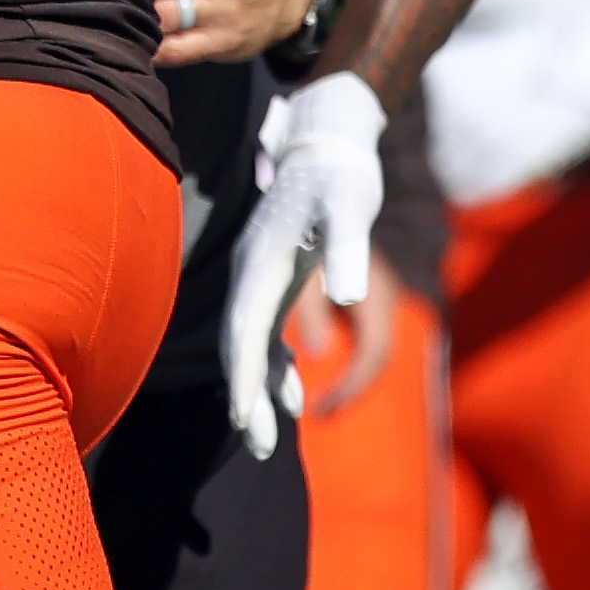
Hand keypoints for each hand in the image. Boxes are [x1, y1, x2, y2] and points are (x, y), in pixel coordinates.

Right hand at [223, 72, 384, 457]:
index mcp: (260, 264)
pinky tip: (291, 395)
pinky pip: (266, 332)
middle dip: (245, 398)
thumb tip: (345, 296)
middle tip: (259, 448)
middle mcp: (252, 274)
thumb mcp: (349, 206)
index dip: (243, 377)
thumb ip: (346, 247)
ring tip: (272, 436)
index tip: (247, 420)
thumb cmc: (341, 175)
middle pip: (240, 346)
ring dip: (259, 388)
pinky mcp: (278, 277)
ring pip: (251, 344)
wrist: (329, 141)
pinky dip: (274, 365)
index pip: (244, 331)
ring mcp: (260, 277)